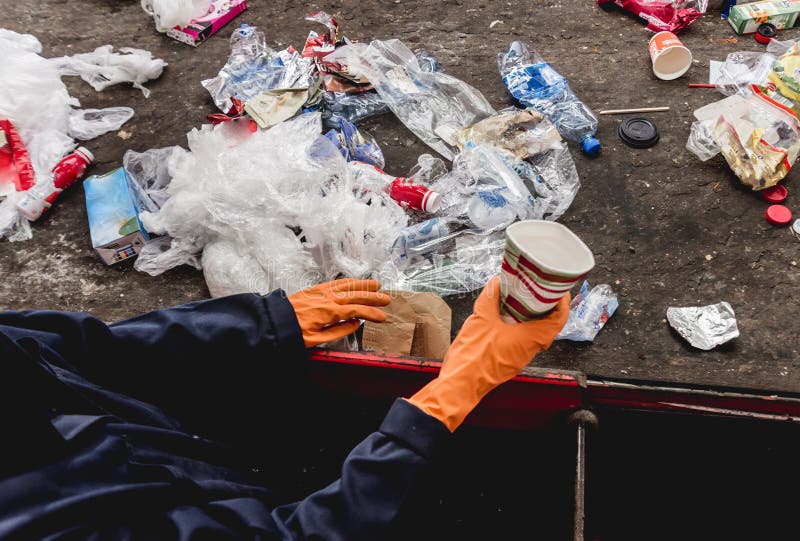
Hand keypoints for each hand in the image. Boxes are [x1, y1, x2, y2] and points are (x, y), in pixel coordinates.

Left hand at [289, 279, 390, 346]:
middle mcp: (328, 298)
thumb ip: (339, 331)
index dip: (372, 314)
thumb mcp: (317, 339)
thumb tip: (356, 324)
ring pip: (348, 286)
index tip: (383, 317)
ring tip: (377, 285)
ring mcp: (322, 291)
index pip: (357, 311)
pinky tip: (355, 282)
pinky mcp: (316, 288)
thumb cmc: (294, 332)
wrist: (275, 321)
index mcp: (330, 312)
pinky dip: (348, 281)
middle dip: (373, 297)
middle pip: (356, 296)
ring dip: (363, 285)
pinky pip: (336, 282)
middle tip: (387, 299)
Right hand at [408, 276, 569, 430]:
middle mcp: (529, 350)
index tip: (559, 290)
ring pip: (533, 334)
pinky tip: (505, 318)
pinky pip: (521, 341)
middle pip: (547, 326)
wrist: (460, 385)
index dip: (563, 303)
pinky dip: (519, 327)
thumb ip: (490, 297)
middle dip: (545, 307)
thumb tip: (497, 282)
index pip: (558, 320)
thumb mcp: (480, 318)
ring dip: (531, 318)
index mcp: (530, 339)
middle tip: (539, 291)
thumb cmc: (473, 358)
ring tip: (521, 301)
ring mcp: (519, 358)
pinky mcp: (508, 361)